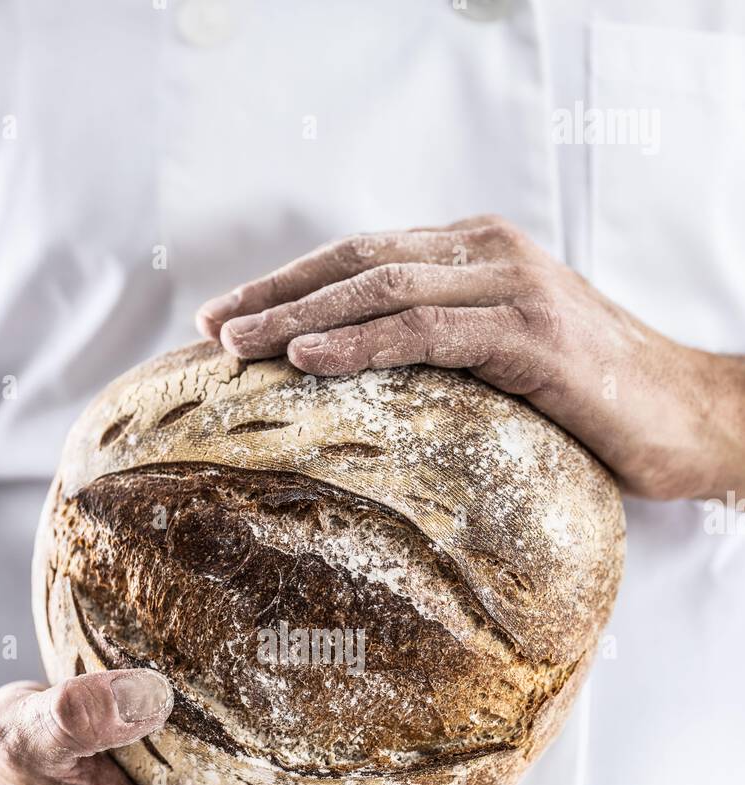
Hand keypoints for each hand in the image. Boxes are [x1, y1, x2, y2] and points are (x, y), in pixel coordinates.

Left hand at [197, 215, 744, 501]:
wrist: (690, 415)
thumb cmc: (596, 399)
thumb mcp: (508, 358)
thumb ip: (445, 345)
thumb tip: (367, 382)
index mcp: (477, 252)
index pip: (363, 255)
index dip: (289, 284)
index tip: (227, 316)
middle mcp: (489, 254)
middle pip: (358, 262)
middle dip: (276, 296)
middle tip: (210, 330)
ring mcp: (512, 289)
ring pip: (381, 289)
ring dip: (300, 318)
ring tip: (238, 347)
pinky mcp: (532, 335)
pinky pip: (427, 331)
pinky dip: (361, 343)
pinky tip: (309, 361)